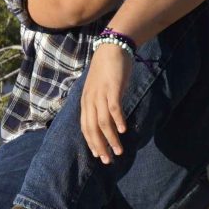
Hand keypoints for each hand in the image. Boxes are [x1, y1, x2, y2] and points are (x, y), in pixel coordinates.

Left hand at [79, 44, 133, 162]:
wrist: (112, 48)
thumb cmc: (107, 70)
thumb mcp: (99, 89)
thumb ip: (101, 104)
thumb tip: (107, 121)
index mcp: (86, 102)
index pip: (85, 127)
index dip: (92, 143)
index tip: (99, 156)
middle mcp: (90, 100)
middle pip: (92, 128)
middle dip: (100, 146)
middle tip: (108, 160)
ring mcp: (100, 94)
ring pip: (103, 122)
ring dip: (111, 139)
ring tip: (119, 151)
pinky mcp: (112, 88)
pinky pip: (113, 108)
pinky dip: (118, 120)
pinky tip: (123, 131)